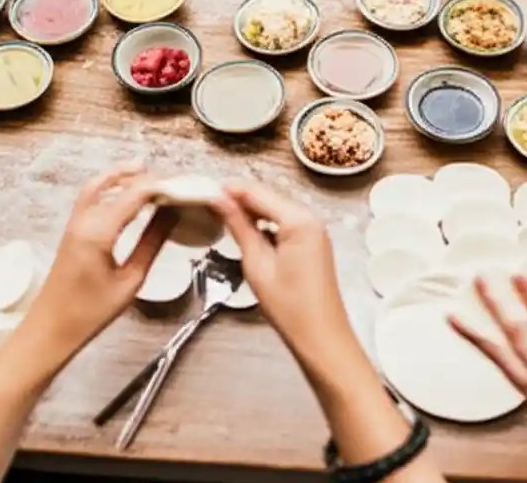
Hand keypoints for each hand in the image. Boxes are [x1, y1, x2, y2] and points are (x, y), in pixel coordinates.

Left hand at [24, 164, 177, 348]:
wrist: (51, 328)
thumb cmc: (91, 312)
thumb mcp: (131, 280)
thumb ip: (152, 243)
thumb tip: (171, 215)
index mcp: (98, 232)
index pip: (134, 194)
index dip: (160, 186)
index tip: (183, 186)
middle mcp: (83, 220)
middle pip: (114, 183)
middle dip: (142, 177)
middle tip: (171, 180)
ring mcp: (74, 223)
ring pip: (98, 185)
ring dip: (121, 176)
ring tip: (148, 172)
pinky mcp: (72, 230)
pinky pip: (91, 197)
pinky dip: (110, 187)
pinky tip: (126, 193)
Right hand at [210, 180, 349, 351]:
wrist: (321, 337)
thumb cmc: (290, 306)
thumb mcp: (257, 264)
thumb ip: (239, 227)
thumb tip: (219, 200)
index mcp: (299, 220)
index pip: (258, 193)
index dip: (231, 189)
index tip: (205, 188)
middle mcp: (311, 219)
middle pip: (269, 197)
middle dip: (240, 197)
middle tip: (209, 201)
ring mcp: (314, 231)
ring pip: (276, 210)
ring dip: (251, 210)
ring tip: (221, 213)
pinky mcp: (313, 243)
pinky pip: (285, 224)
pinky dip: (265, 224)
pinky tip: (246, 230)